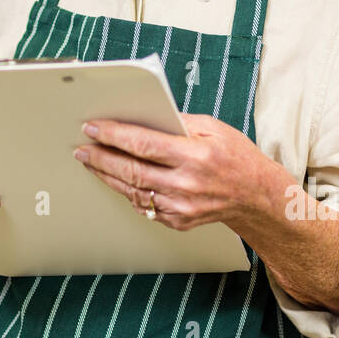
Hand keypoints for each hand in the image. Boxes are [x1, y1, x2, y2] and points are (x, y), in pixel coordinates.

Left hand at [74, 114, 293, 233]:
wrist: (257, 197)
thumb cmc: (236, 157)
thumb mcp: (214, 128)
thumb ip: (179, 122)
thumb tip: (145, 116)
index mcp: (195, 156)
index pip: (143, 144)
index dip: (113, 135)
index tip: (92, 127)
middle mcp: (186, 184)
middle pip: (131, 170)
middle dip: (100, 157)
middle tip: (81, 147)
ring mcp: (181, 207)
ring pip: (132, 191)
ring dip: (107, 175)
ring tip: (91, 161)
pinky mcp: (178, 221)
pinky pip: (144, 206)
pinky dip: (127, 191)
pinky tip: (116, 179)